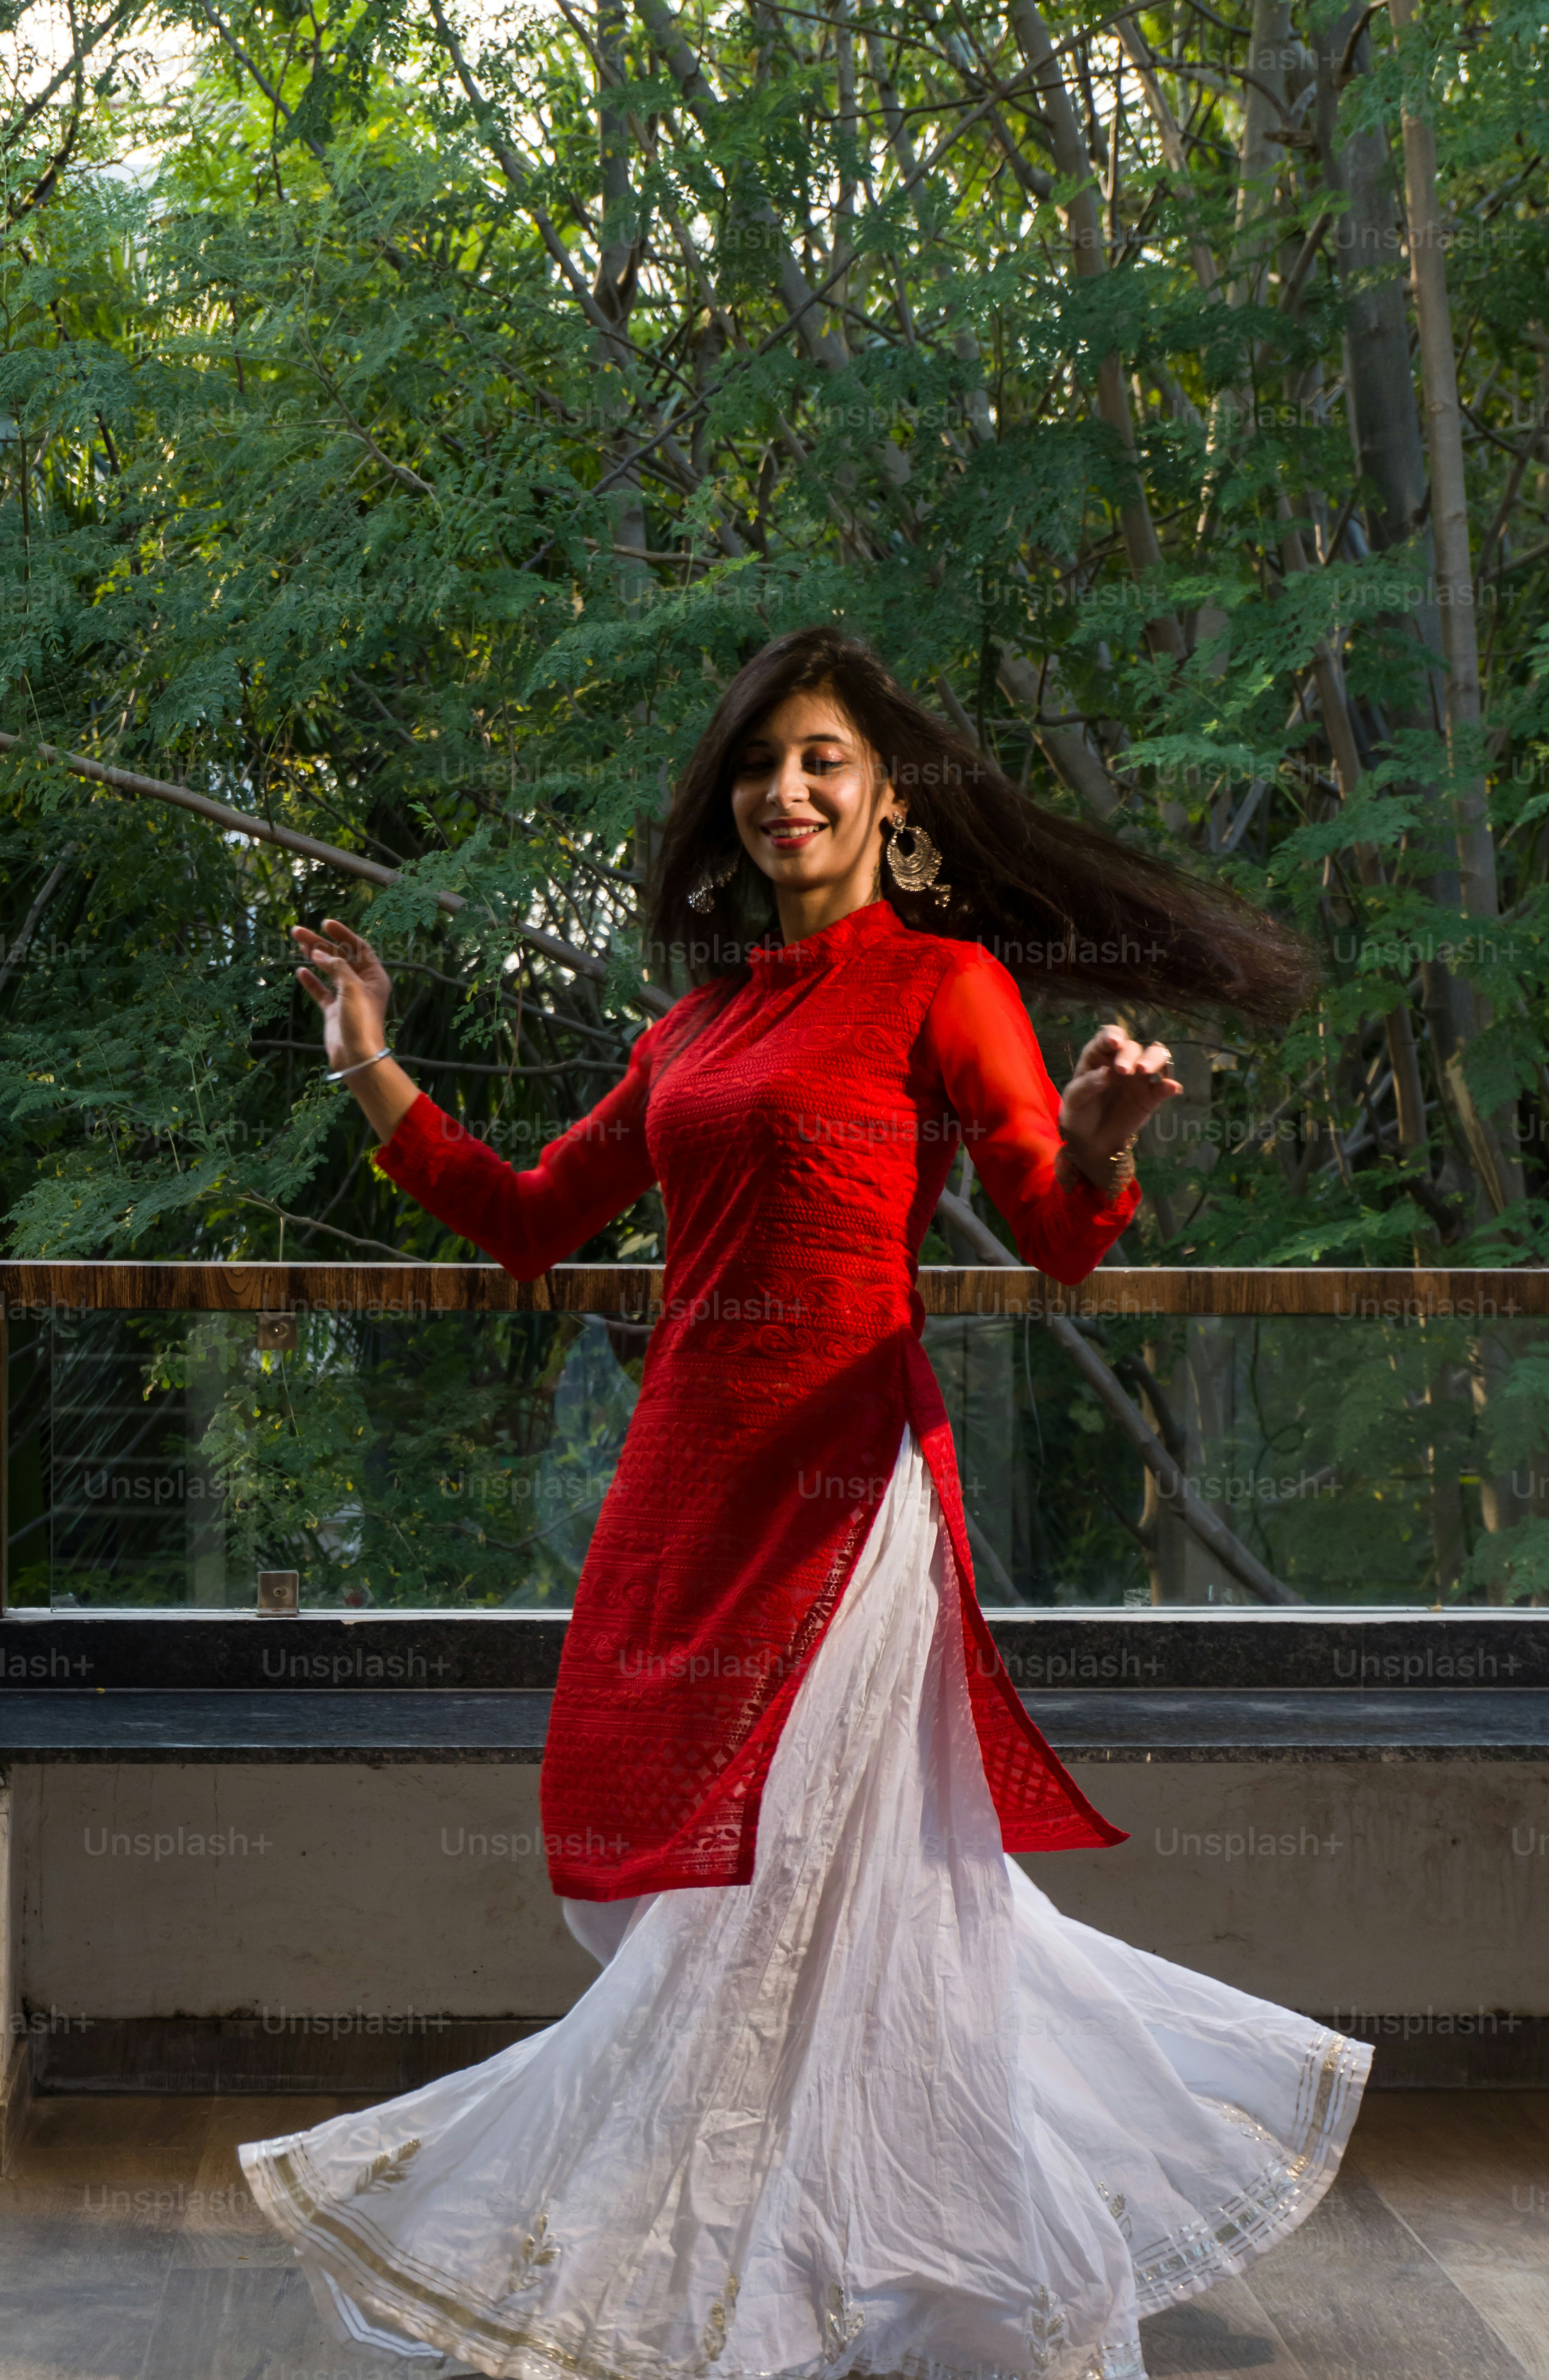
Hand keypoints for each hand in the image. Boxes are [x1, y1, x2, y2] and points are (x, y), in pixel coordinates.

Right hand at [292, 917, 391, 1072]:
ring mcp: (346, 997)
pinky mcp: (333, 1011)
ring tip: (297, 943)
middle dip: (321, 944)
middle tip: (298, 932)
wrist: (356, 1056)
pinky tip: (300, 970)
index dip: (343, 935)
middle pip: (340, 957)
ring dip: (314, 957)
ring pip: (328, 971)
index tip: (325, 924)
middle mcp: (362, 984)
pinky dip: (311, 981)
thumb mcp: (352, 988)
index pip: (358, 948)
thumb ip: (336, 967)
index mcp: (374, 976)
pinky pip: (321, 991)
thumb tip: (318, 954)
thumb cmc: (360, 1020)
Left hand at [1058, 1024, 1180, 1180]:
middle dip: (1129, 1055)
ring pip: (1156, 1057)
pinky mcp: (1152, 1096)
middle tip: (1123, 1070)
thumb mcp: (1075, 1097)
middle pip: (1133, 1047)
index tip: (1114, 1042)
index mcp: (1100, 1055)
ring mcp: (1140, 1077)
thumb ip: (1088, 1083)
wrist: (1090, 1139)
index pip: (1110, 1036)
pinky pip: (1164, 1087)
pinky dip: (1169, 1085)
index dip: (1113, 1035)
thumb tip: (1106, 1073)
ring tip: (1144, 1071)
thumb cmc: (1079, 1110)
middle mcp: (1123, 1060)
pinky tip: (1171, 1088)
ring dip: (1153, 1060)